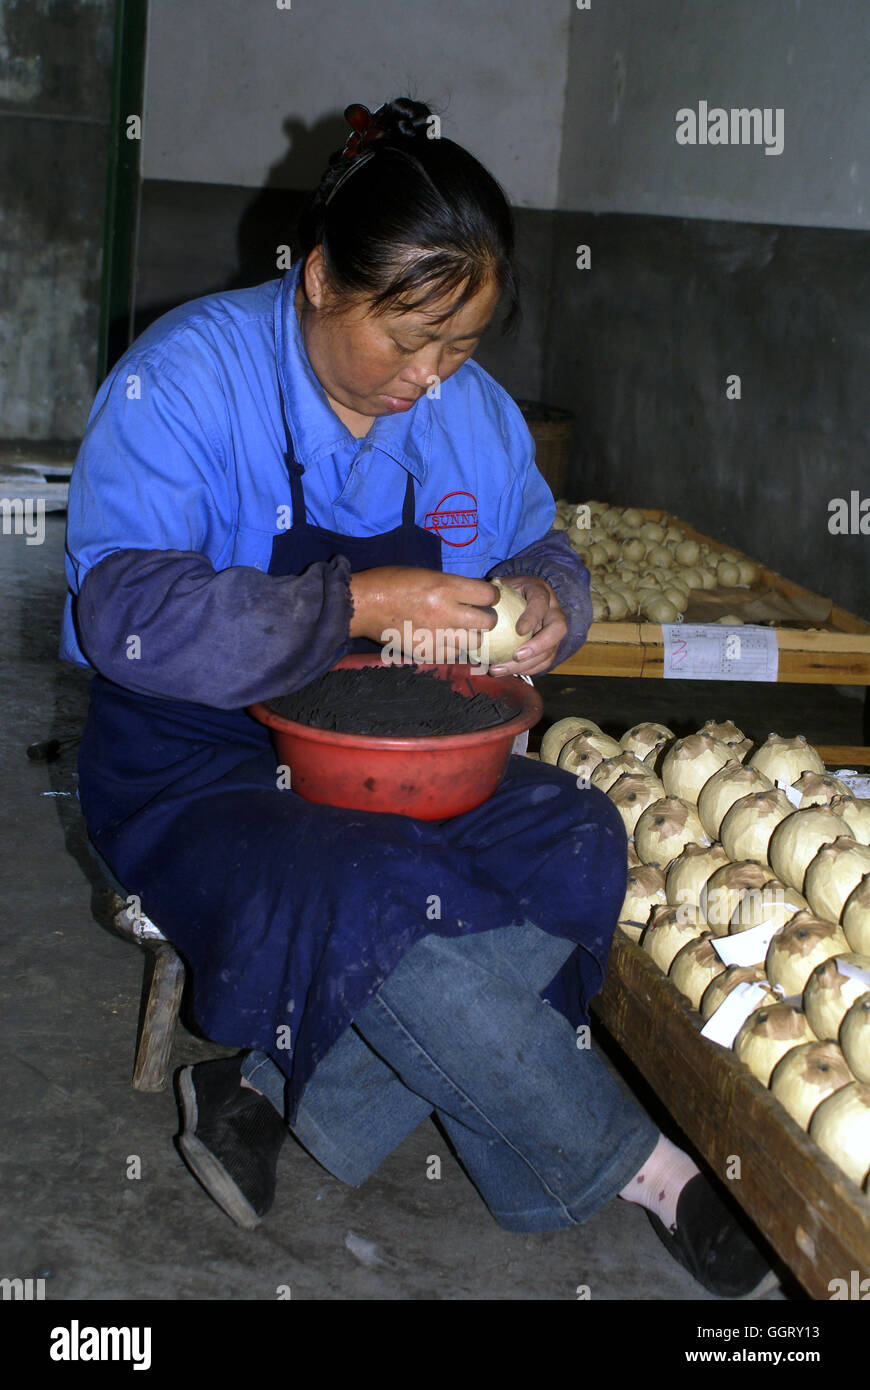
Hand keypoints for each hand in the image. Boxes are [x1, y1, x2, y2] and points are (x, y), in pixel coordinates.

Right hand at [349, 566, 499, 647]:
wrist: (363, 605)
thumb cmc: (391, 582)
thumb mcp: (426, 574)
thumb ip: (452, 585)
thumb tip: (475, 593)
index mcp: (445, 587)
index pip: (488, 595)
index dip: (491, 595)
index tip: (486, 597)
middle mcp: (446, 612)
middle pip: (488, 622)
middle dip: (487, 618)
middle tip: (479, 616)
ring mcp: (437, 636)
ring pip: (475, 642)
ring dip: (472, 637)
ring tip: (463, 631)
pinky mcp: (427, 652)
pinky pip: (454, 655)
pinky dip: (453, 649)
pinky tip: (445, 641)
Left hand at [487, 575, 566, 676]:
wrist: (523, 597)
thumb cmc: (507, 592)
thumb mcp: (500, 586)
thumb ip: (489, 593)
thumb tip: (471, 602)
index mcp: (540, 591)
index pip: (541, 602)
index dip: (533, 617)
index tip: (519, 630)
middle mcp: (553, 611)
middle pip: (558, 629)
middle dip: (539, 646)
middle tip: (516, 656)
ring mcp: (554, 631)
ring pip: (550, 651)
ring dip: (527, 665)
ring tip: (501, 669)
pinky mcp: (551, 647)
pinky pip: (544, 662)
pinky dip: (527, 670)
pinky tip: (507, 672)